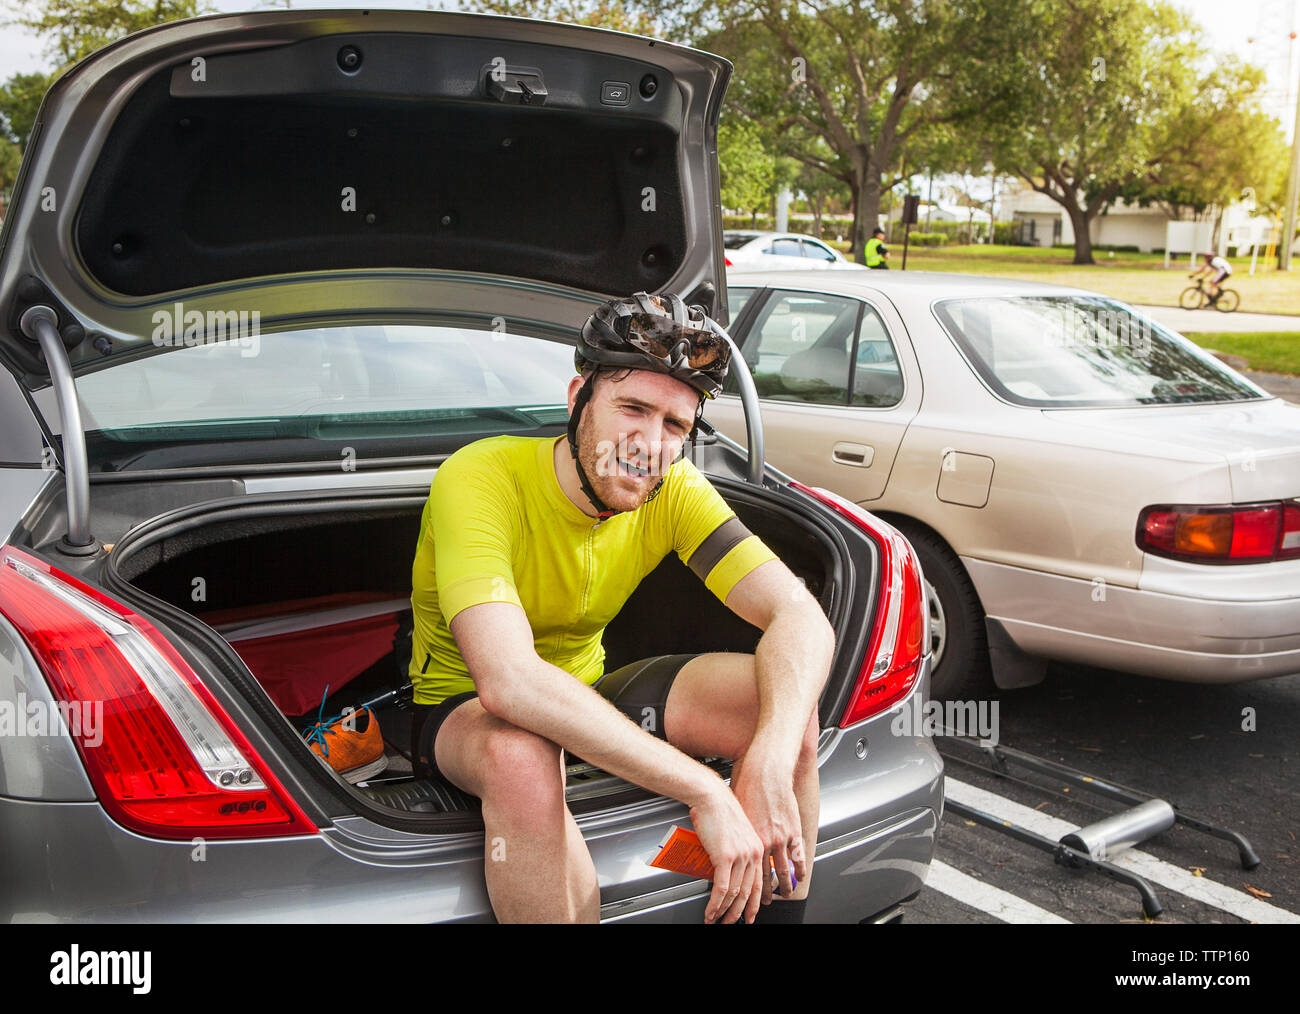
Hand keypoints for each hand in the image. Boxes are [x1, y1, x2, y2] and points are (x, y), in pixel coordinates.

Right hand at [689, 786, 764, 924]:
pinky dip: (715, 903)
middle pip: (747, 892)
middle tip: (730, 923)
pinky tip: (711, 911)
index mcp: (756, 848)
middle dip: (738, 913)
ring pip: (734, 894)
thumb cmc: (718, 808)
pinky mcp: (725, 857)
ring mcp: (740, 856)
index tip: (750, 915)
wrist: (710, 795)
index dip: (753, 903)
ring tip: (716, 920)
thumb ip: (735, 850)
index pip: (758, 883)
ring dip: (724, 911)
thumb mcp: (734, 832)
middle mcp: (752, 853)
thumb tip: (725, 870)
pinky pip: (722, 888)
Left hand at [730, 752, 805, 903]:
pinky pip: (798, 856)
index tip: (740, 899)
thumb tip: (724, 836)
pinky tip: (801, 876)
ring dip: (782, 887)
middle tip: (761, 905)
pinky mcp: (793, 830)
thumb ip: (734, 828)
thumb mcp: (733, 810)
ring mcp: (780, 838)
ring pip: (782, 871)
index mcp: (745, 839)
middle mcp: (762, 842)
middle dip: (761, 895)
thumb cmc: (746, 784)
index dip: (741, 889)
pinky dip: (800, 869)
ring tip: (783, 896)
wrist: (764, 770)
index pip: (743, 872)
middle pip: (762, 878)